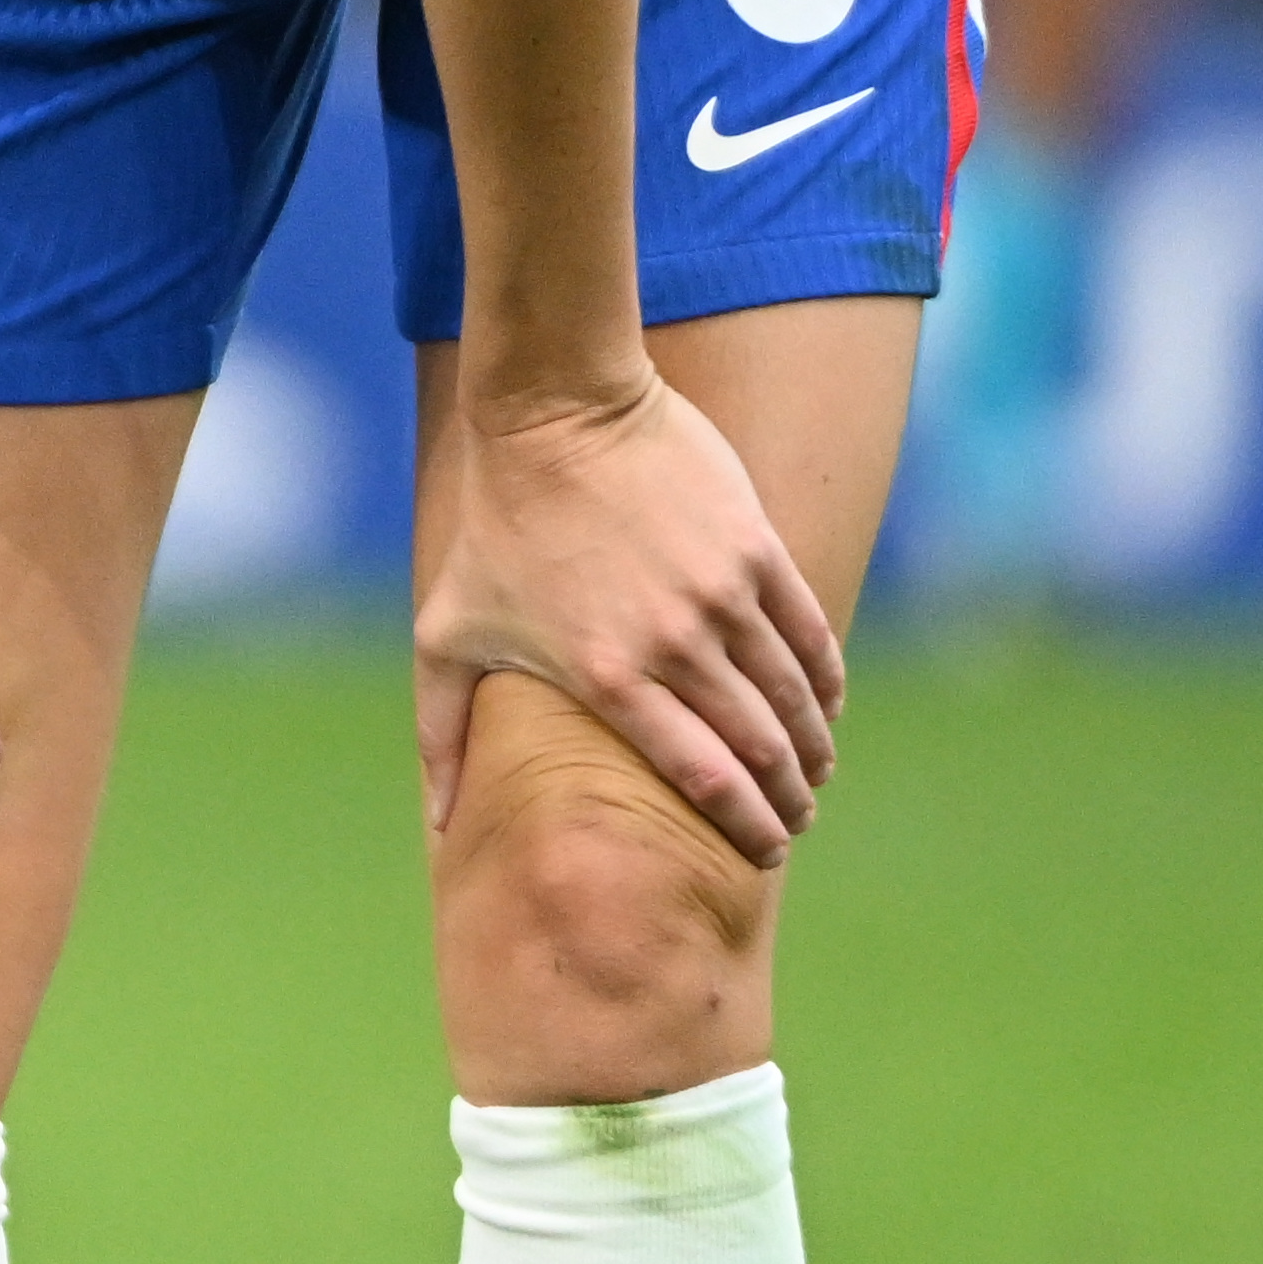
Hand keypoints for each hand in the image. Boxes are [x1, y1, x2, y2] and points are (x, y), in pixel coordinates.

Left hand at [420, 374, 840, 861]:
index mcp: (608, 679)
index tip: (766, 851)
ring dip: (814, 742)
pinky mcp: (754, 548)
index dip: (744, 823)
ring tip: (816, 770)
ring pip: (792, 693)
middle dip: (789, 797)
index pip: (702, 777)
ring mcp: (721, 596)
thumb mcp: (447, 633)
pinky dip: (826, 675)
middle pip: (760, 746)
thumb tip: (434, 820)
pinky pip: (809, 629)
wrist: (555, 412)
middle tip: (799, 821)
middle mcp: (675, 646)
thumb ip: (442, 731)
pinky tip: (828, 701)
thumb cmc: (495, 525)